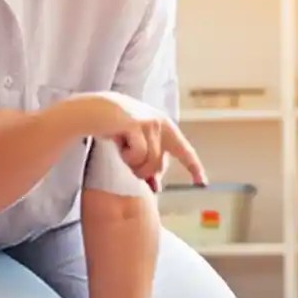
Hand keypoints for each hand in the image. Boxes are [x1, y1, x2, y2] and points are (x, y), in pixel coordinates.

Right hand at [80, 93, 206, 189]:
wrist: (95, 109)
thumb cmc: (117, 128)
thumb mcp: (136, 146)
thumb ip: (148, 164)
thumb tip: (156, 188)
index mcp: (167, 129)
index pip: (185, 152)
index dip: (194, 168)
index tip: (202, 184)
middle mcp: (162, 124)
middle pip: (158, 166)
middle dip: (142, 171)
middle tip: (127, 158)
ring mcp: (151, 123)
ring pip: (148, 162)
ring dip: (132, 163)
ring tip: (122, 148)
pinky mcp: (137, 124)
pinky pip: (137, 154)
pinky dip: (126, 154)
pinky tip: (118, 141)